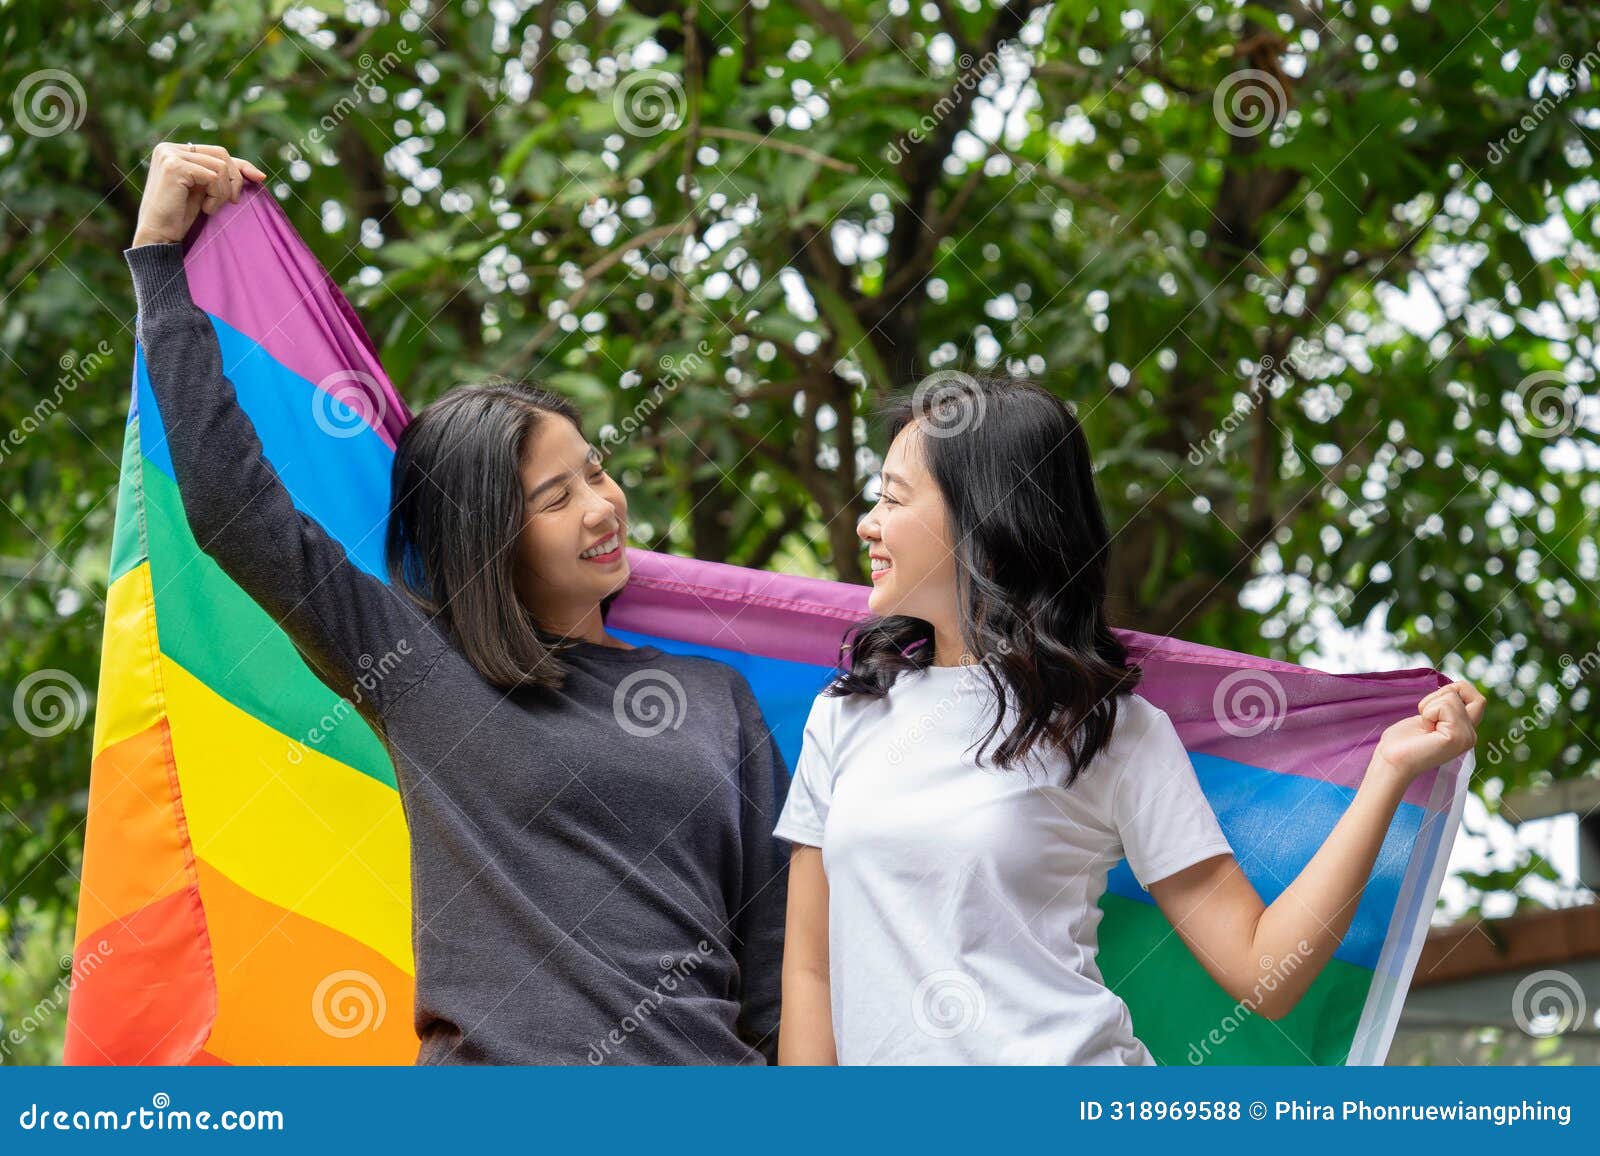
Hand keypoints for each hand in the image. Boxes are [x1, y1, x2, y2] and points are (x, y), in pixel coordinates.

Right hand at [131, 142, 265, 247]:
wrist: (158, 236)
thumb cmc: (180, 218)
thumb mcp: (205, 192)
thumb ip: (221, 177)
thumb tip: (258, 174)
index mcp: (175, 151)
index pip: (217, 152)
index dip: (241, 165)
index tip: (260, 178)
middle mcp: (169, 148)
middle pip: (221, 154)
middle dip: (234, 179)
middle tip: (232, 202)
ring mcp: (169, 155)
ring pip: (220, 166)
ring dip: (223, 192)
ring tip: (210, 208)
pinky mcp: (174, 166)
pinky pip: (213, 176)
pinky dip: (216, 196)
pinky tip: (205, 209)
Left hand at [1370, 680, 1485, 787]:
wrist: (1391, 761)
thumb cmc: (1403, 740)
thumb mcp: (1430, 716)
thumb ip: (1447, 708)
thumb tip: (1453, 690)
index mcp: (1465, 731)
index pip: (1477, 699)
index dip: (1457, 691)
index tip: (1436, 705)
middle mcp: (1470, 735)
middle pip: (1464, 692)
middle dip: (1438, 696)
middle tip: (1426, 718)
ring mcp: (1467, 737)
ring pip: (1451, 697)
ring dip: (1429, 706)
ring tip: (1424, 727)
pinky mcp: (1457, 737)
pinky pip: (1444, 705)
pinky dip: (1428, 712)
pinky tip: (1425, 730)